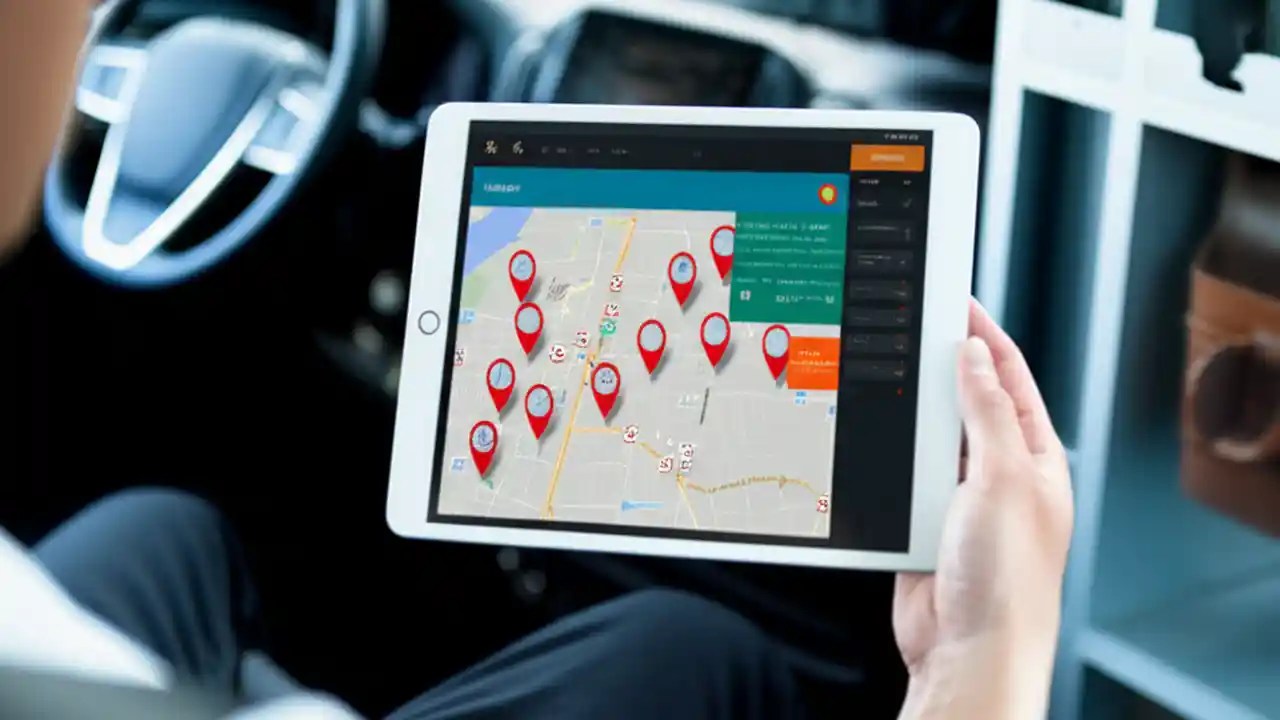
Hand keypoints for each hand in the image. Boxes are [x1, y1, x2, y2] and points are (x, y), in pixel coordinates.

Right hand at [893, 299, 1073, 719]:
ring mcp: (961, 501)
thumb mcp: (1003, 477)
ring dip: (908, 416)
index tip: (956, 303)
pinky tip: (870, 438)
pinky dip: (887, 458)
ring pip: (928, 440)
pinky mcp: (925, 524)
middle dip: (940, 369)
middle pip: (967, 405)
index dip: (985, 339)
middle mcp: (1001, 475)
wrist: (970, 649)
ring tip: (881, 376)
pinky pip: (902, 478)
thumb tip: (975, 355)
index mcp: (1037, 458)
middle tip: (905, 328)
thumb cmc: (1007, 575)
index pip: (1010, 380)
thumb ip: (985, 413)